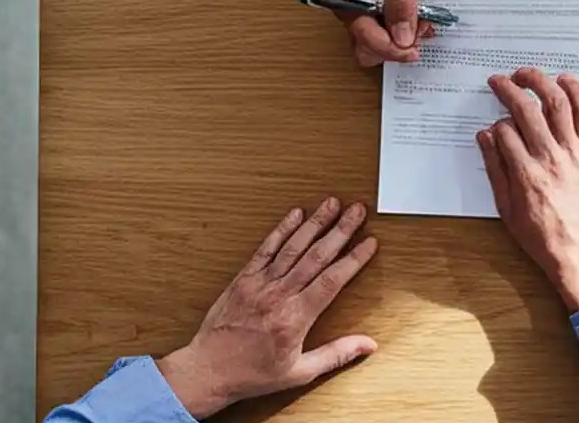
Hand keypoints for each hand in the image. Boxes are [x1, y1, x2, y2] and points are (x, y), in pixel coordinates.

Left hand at [157, 199, 378, 417]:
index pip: (332, 280)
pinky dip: (281, 230)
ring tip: (332, 204)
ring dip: (315, 223)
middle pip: (317, 256)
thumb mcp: (299, 372)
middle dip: (340, 230)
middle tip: (357, 211)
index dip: (353, 259)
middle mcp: (279, 295)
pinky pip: (265, 249)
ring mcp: (260, 284)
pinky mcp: (244, 278)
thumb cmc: (253, 374)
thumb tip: (368, 345)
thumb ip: (336, 354)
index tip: (370, 242)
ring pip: (293, 247)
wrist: (208, 370)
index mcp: (295, 318)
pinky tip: (294, 214)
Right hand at [340, 0, 428, 66]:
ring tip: (423, 27)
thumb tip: (403, 38)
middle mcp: (351, 6)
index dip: (391, 48)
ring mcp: (363, 7)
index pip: (365, 36)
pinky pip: (385, 30)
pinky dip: (402, 31)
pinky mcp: (375, 5)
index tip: (415, 49)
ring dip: (400, 42)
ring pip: (377, 42)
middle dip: (394, 49)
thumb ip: (401, 1)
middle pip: (366, 47)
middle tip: (420, 36)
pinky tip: (420, 21)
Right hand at [476, 68, 578, 310]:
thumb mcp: (506, 208)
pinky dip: (576, 91)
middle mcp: (550, 157)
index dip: (496, 123)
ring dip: (540, 81)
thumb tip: (485, 136)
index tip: (495, 126)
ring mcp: (574, 152)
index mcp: (526, 173)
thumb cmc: (542, 235)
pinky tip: (564, 80)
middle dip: (508, 89)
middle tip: (498, 80)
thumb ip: (495, 168)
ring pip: (557, 103)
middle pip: (526, 109)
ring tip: (526, 74)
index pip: (505, 130)